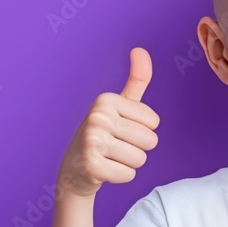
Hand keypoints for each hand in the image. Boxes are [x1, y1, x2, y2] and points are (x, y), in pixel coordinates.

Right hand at [57, 47, 160, 197]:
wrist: (74, 170)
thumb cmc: (103, 134)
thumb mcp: (119, 106)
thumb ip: (136, 80)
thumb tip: (140, 50)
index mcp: (105, 100)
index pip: (154, 122)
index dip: (142, 130)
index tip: (120, 130)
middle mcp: (97, 117)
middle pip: (150, 141)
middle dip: (137, 148)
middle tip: (115, 147)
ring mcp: (91, 142)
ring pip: (140, 159)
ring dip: (129, 163)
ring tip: (110, 158)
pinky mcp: (91, 166)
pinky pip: (128, 174)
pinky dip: (120, 176)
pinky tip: (104, 170)